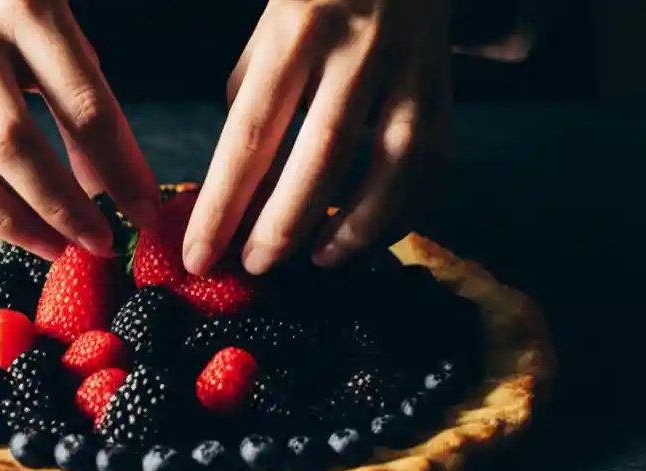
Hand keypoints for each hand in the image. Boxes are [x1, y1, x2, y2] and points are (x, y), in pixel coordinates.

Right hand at [0, 0, 157, 259]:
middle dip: (61, 209)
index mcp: (29, 11)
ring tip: (49, 246)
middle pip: (11, 144)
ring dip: (6, 221)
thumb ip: (85, 101)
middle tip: (97, 244)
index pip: (83, 108)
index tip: (145, 215)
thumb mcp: (63, 30)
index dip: (120, 172)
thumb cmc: (13, 3)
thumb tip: (101, 191)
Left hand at [182, 0, 451, 274]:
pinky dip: (402, 210)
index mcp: (295, 30)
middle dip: (284, 226)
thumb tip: (243, 193)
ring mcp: (410, 66)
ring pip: (391, 165)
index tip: (200, 255)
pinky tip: (370, 235)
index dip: (223, 205)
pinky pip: (433, 162)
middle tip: (256, 266)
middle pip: (320, 156)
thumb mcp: (270, 30)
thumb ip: (255, 103)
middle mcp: (356, 48)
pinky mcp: (445, 84)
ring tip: (318, 259)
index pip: (251, 135)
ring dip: (354, 228)